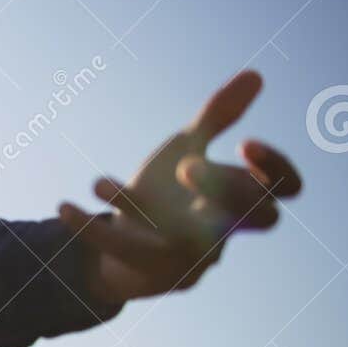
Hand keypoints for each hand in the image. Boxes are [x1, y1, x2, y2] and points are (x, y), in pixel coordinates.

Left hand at [58, 70, 302, 304]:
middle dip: (227, 190)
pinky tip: (62, 205)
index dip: (277, 169)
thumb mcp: (187, 150)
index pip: (285, 189)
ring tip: (97, 181)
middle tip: (184, 166)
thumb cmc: (166, 198)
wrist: (125, 253)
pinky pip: (124, 252)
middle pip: (255, 218)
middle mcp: (224, 232)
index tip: (245, 144)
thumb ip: (217, 117)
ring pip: (186, 239)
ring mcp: (190, 255)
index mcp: (238, 202)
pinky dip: (90, 229)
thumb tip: (257, 74)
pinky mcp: (150, 272)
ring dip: (139, 206)